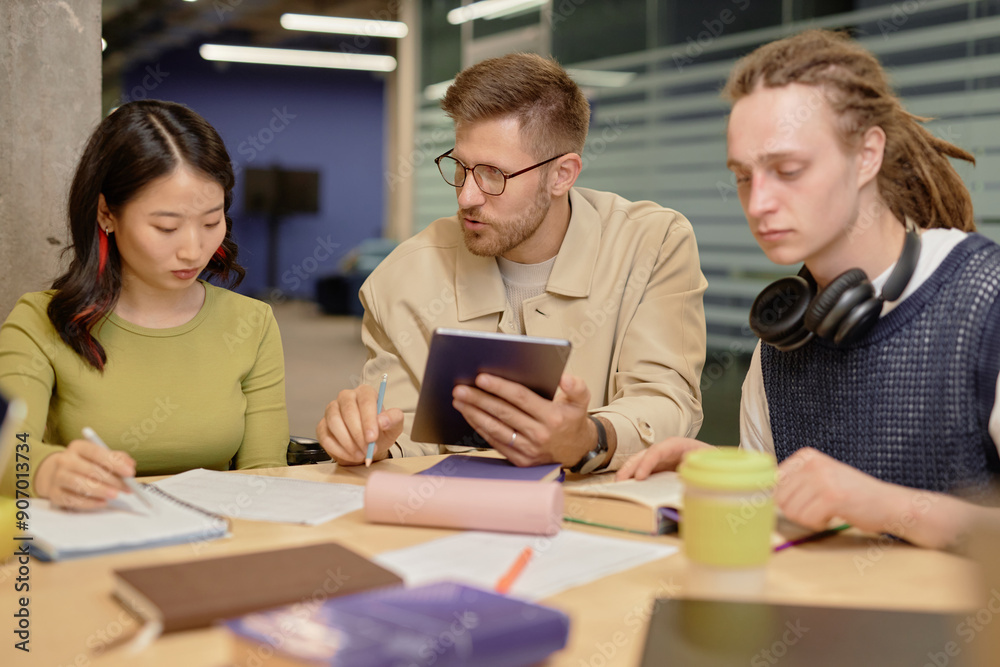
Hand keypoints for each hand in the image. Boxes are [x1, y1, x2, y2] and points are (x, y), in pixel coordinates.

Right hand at [34, 440, 134, 509]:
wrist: (53, 473)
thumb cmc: (83, 464)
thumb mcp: (97, 456)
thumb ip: (116, 457)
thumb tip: (131, 464)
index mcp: (78, 447)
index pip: (97, 453)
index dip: (115, 463)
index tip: (130, 472)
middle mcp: (64, 460)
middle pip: (90, 470)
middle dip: (112, 480)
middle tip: (128, 488)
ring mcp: (57, 477)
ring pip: (80, 484)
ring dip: (101, 490)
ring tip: (115, 495)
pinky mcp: (54, 494)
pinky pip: (72, 500)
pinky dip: (89, 502)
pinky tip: (102, 502)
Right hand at [317, 386, 403, 465]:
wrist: (368, 446)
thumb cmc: (380, 432)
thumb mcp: (394, 426)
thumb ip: (393, 419)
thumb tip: (383, 420)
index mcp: (365, 393)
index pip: (365, 400)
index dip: (368, 420)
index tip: (372, 437)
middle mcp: (347, 398)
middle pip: (348, 410)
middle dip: (358, 433)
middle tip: (367, 449)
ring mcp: (332, 410)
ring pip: (334, 422)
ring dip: (348, 442)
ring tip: (360, 454)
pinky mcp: (322, 426)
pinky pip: (325, 437)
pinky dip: (338, 449)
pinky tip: (350, 455)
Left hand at [451, 373, 592, 466]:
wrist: (578, 451)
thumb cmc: (573, 421)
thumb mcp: (581, 401)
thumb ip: (576, 387)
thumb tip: (564, 378)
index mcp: (552, 417)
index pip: (521, 398)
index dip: (500, 387)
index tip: (481, 378)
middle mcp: (539, 435)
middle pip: (503, 413)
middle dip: (479, 399)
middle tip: (460, 389)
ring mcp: (528, 450)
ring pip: (495, 428)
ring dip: (474, 414)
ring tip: (459, 400)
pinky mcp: (520, 460)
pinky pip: (496, 442)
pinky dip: (480, 428)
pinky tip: (470, 416)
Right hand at [616, 437, 712, 479]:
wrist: (715, 465)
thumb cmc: (712, 462)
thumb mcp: (709, 462)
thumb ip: (698, 465)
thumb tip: (684, 469)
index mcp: (678, 445)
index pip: (658, 451)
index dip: (647, 463)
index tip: (640, 477)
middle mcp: (665, 451)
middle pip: (643, 456)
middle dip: (630, 467)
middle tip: (620, 482)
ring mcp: (660, 460)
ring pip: (639, 463)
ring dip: (628, 473)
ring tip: (618, 486)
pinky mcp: (658, 470)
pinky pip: (643, 473)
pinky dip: (633, 480)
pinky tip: (627, 489)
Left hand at [775, 447, 891, 532]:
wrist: (889, 503)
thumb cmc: (851, 495)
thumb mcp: (819, 479)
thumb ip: (793, 483)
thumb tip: (760, 497)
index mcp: (805, 456)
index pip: (773, 483)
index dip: (782, 500)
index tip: (800, 503)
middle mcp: (812, 463)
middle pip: (780, 499)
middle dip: (796, 512)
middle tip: (817, 509)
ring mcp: (822, 479)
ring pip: (793, 511)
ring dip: (809, 519)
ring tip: (827, 511)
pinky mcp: (832, 497)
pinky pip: (808, 519)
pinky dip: (819, 524)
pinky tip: (835, 515)